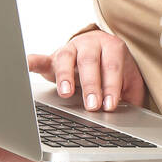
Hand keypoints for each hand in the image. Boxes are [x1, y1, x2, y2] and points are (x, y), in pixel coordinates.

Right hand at [28, 28, 146, 112]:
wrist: (102, 51)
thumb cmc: (116, 71)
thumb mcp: (129, 82)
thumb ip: (132, 97)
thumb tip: (134, 117)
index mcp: (112, 47)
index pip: (112, 66)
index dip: (111, 85)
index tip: (109, 105)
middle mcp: (90, 44)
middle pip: (89, 62)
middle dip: (91, 85)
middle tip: (92, 105)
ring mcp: (71, 49)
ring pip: (66, 58)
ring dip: (65, 76)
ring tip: (66, 93)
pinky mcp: (53, 58)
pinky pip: (41, 59)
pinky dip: (33, 62)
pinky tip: (26, 65)